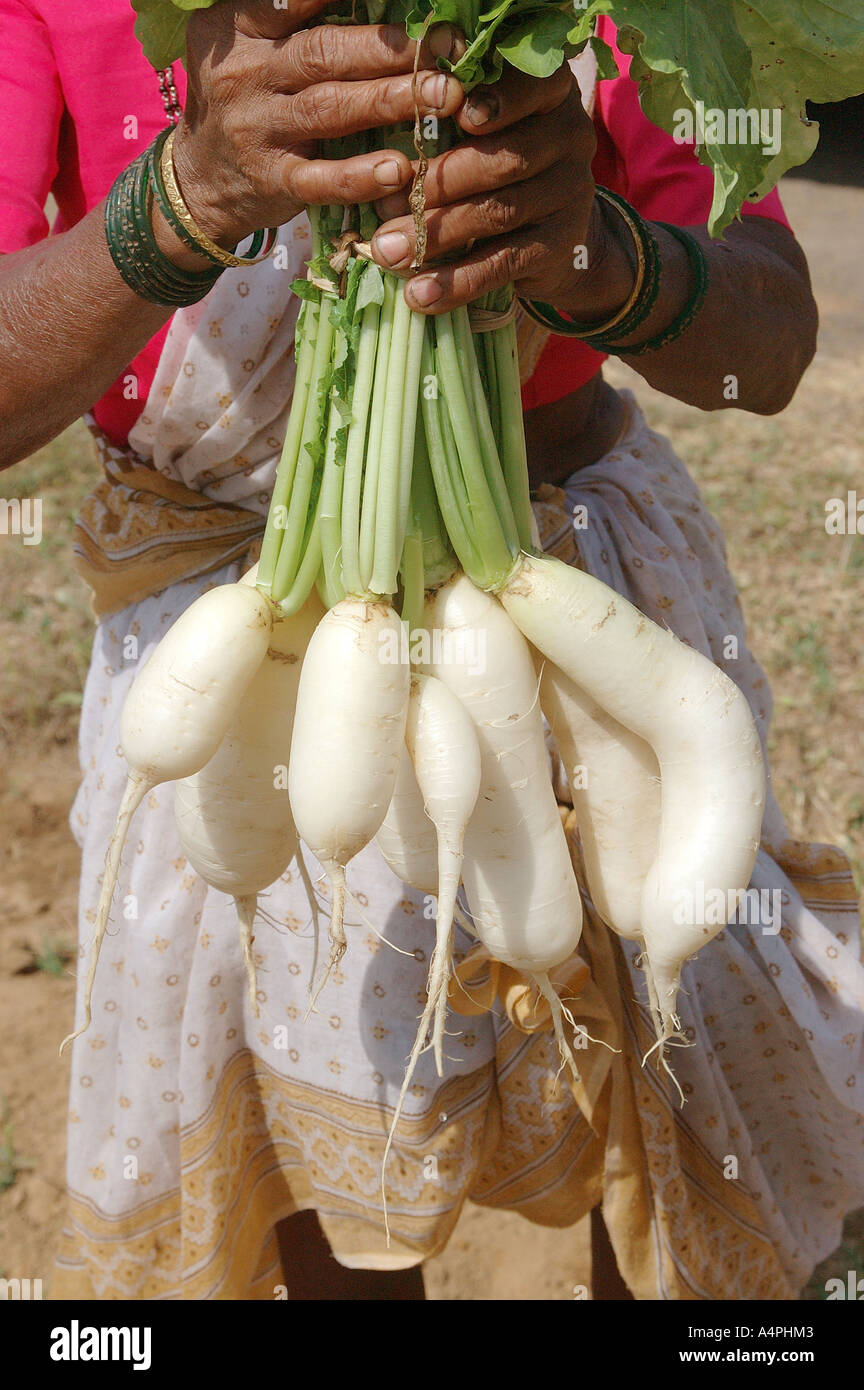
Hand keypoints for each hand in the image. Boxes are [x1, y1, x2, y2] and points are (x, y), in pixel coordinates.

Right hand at [171, 0, 463, 248]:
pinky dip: (361, 177)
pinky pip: (320, 179)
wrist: (199, 178)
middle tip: (447, 46)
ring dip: (389, 102)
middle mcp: (246, 72)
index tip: (411, 0)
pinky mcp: (272, 180)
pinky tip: (399, 170)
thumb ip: (298, 20)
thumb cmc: (247, 98)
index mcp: (241, 25)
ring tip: (443, 96)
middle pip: (325, 52)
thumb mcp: (253, 44)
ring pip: (329, 109)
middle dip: (390, 49)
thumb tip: (377, 5)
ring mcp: (258, 129)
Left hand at [369, 63, 611, 314]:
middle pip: (503, 158)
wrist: (556, 238)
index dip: (496, 100)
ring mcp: (571, 192)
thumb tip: (382, 175)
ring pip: (498, 213)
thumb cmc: (498, 172)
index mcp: (548, 94)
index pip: (529, 85)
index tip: (456, 113)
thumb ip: (447, 132)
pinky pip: (503, 264)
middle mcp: (569, 137)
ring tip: (388, 253)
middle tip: (386, 204)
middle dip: (439, 183)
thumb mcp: (481, 138)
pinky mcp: (561, 245)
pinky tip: (420, 296)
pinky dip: (457, 282)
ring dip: (437, 235)